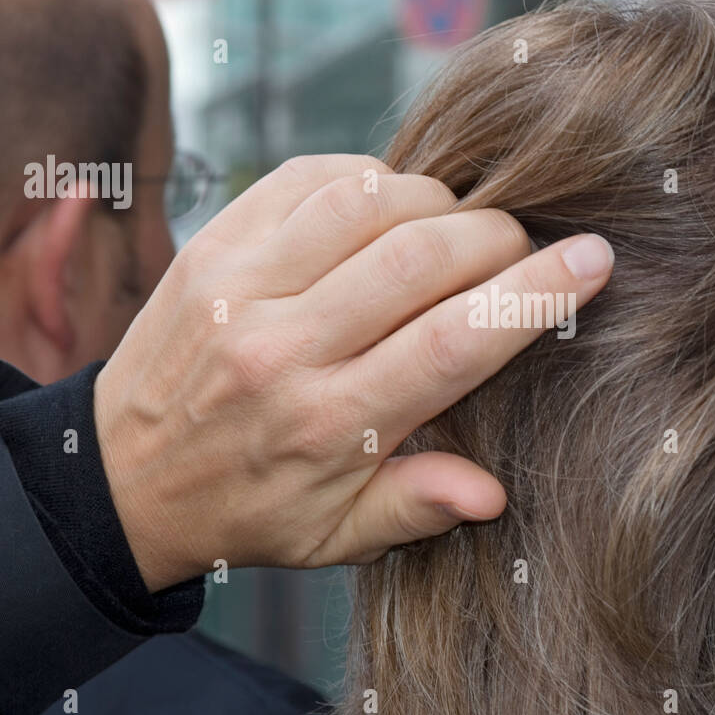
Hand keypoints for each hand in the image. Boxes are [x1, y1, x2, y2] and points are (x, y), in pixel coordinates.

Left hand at [94, 155, 613, 590]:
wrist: (121, 477)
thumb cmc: (248, 506)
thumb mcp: (335, 537)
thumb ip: (415, 506)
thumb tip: (493, 493)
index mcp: (328, 427)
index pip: (453, 343)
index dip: (536, 293)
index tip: (593, 259)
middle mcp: (282, 350)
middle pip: (420, 259)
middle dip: (497, 237)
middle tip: (521, 248)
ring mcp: (240, 288)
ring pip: (368, 202)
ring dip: (436, 201)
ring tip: (453, 229)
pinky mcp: (212, 245)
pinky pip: (308, 177)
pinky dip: (369, 177)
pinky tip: (387, 206)